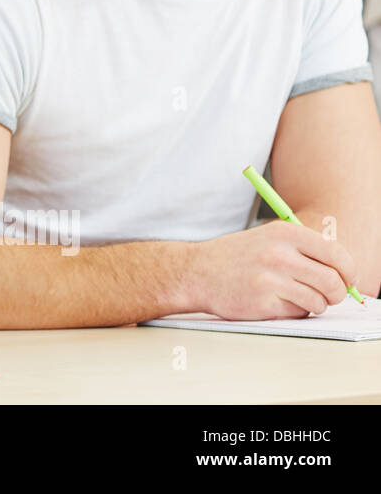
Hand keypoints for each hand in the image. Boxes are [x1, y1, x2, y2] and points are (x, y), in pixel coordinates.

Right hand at [188, 219, 358, 318]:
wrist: (196, 272)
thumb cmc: (235, 256)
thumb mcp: (268, 238)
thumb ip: (304, 250)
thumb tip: (344, 273)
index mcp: (285, 233)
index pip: (336, 254)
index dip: (348, 272)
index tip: (349, 280)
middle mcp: (279, 254)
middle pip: (333, 281)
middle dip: (336, 293)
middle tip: (328, 295)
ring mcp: (271, 279)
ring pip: (319, 301)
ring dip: (315, 304)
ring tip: (298, 298)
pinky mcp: (263, 303)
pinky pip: (298, 313)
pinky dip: (294, 311)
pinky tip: (277, 301)